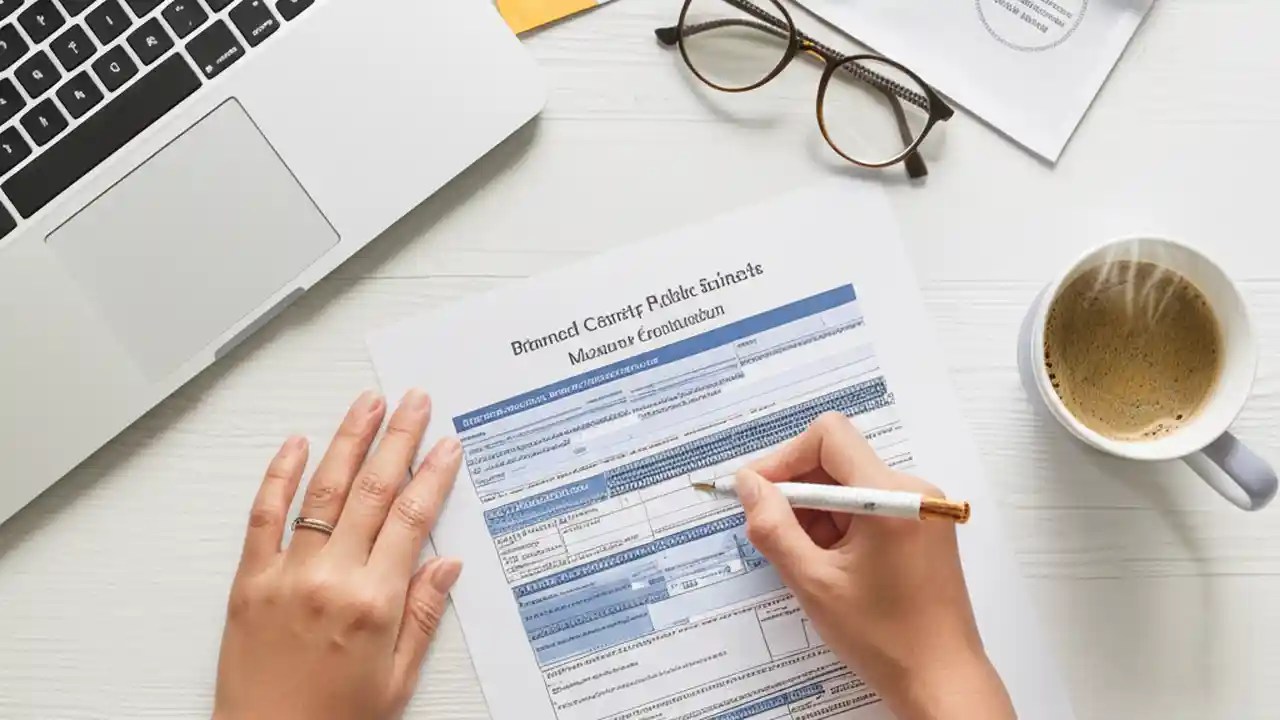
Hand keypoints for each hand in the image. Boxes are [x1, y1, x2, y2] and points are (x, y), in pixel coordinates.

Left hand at [214, 389, 462, 719]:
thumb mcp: (397, 679)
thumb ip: (423, 616)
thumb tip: (447, 566)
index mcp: (374, 603)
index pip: (412, 519)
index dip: (433, 476)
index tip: (447, 447)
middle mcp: (330, 580)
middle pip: (373, 490)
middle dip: (398, 438)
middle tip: (414, 403)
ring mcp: (287, 575)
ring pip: (324, 491)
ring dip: (348, 440)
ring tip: (367, 405)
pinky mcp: (250, 581)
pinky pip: (265, 516)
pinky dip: (280, 476)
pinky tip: (296, 445)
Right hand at [737, 413, 1013, 719]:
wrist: (941, 680)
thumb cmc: (883, 637)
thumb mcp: (813, 583)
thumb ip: (773, 528)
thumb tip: (748, 485)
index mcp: (891, 496)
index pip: (829, 437)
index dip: (785, 458)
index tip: (758, 493)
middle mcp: (913, 490)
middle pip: (838, 460)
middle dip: (797, 492)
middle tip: (771, 534)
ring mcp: (921, 508)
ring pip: (850, 486)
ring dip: (817, 514)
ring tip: (807, 563)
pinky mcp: (922, 528)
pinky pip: (869, 507)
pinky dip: (840, 527)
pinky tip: (831, 567)